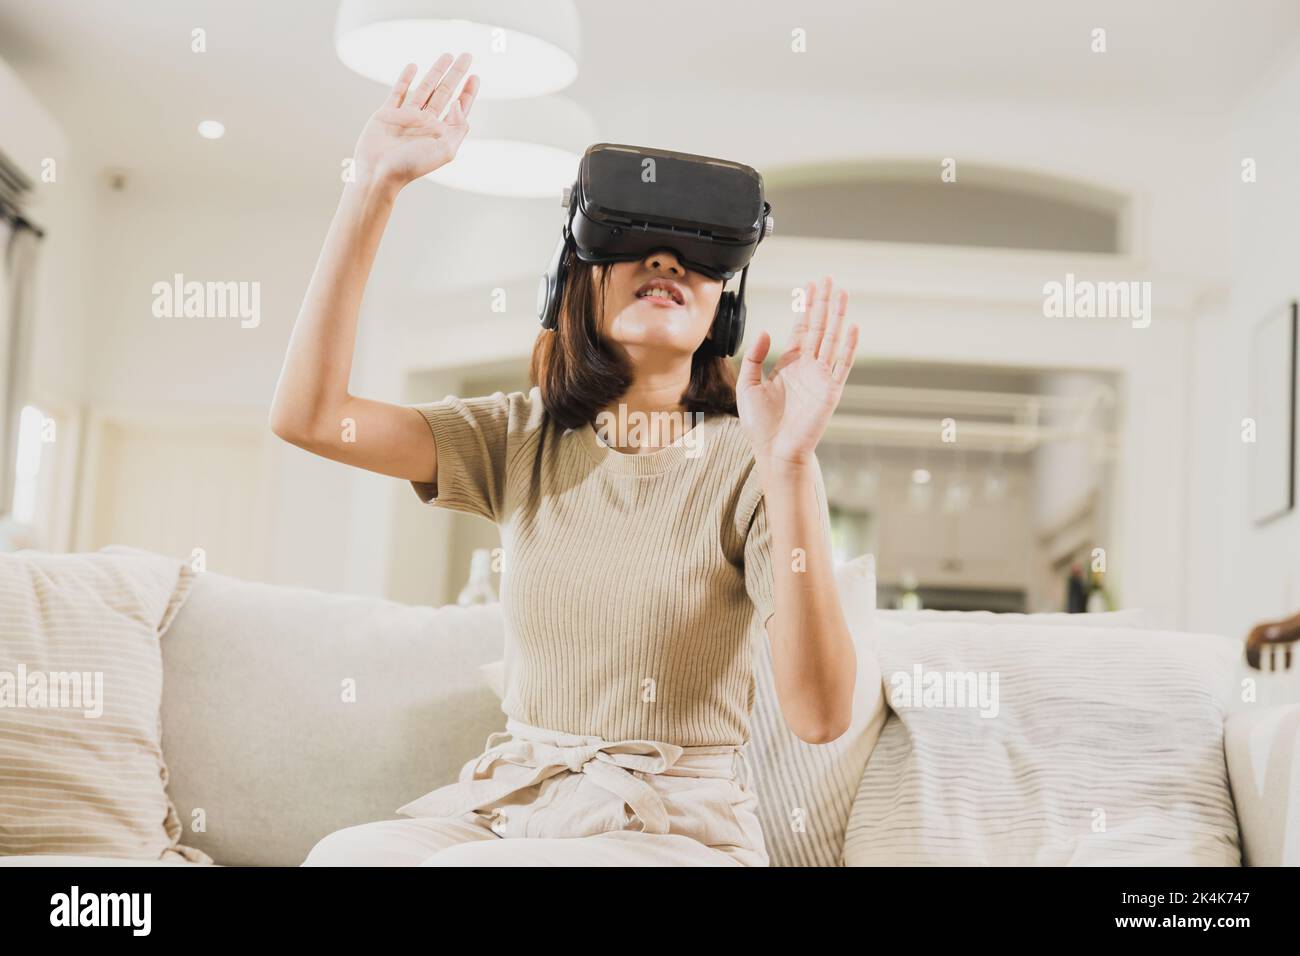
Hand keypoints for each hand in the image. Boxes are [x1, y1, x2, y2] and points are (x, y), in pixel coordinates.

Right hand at [352, 52, 479, 189]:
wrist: (379, 172)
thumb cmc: (412, 166)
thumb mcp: (445, 150)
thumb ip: (458, 127)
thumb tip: (459, 103)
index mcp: (440, 133)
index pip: (459, 108)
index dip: (468, 92)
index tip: (475, 76)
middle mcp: (426, 123)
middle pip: (445, 92)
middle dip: (456, 74)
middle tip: (467, 56)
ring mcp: (407, 117)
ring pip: (425, 88)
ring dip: (436, 71)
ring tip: (447, 55)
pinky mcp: (388, 113)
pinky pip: (398, 92)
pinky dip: (405, 79)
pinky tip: (413, 66)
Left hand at [736, 276, 858, 468]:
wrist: (774, 451)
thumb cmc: (761, 424)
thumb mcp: (747, 385)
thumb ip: (754, 357)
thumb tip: (766, 332)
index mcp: (789, 364)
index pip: (801, 329)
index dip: (806, 307)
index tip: (809, 287)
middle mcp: (808, 367)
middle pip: (819, 327)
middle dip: (822, 303)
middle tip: (828, 279)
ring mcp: (821, 377)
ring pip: (831, 339)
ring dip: (836, 316)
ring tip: (841, 293)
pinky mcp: (830, 390)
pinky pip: (841, 364)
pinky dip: (848, 345)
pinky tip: (851, 326)